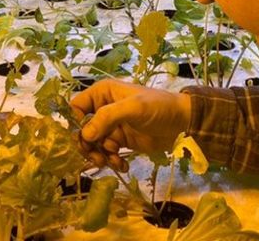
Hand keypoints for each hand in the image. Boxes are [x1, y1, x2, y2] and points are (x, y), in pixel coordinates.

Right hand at [70, 79, 191, 170]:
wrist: (182, 124)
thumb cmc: (159, 107)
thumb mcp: (133, 108)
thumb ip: (107, 117)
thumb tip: (85, 135)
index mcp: (102, 93)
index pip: (76, 107)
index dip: (76, 123)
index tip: (84, 138)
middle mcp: (103, 109)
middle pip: (82, 129)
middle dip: (88, 145)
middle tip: (98, 157)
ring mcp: (111, 126)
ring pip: (93, 144)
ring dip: (100, 155)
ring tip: (112, 162)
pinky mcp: (120, 141)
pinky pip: (107, 153)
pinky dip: (112, 160)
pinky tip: (122, 164)